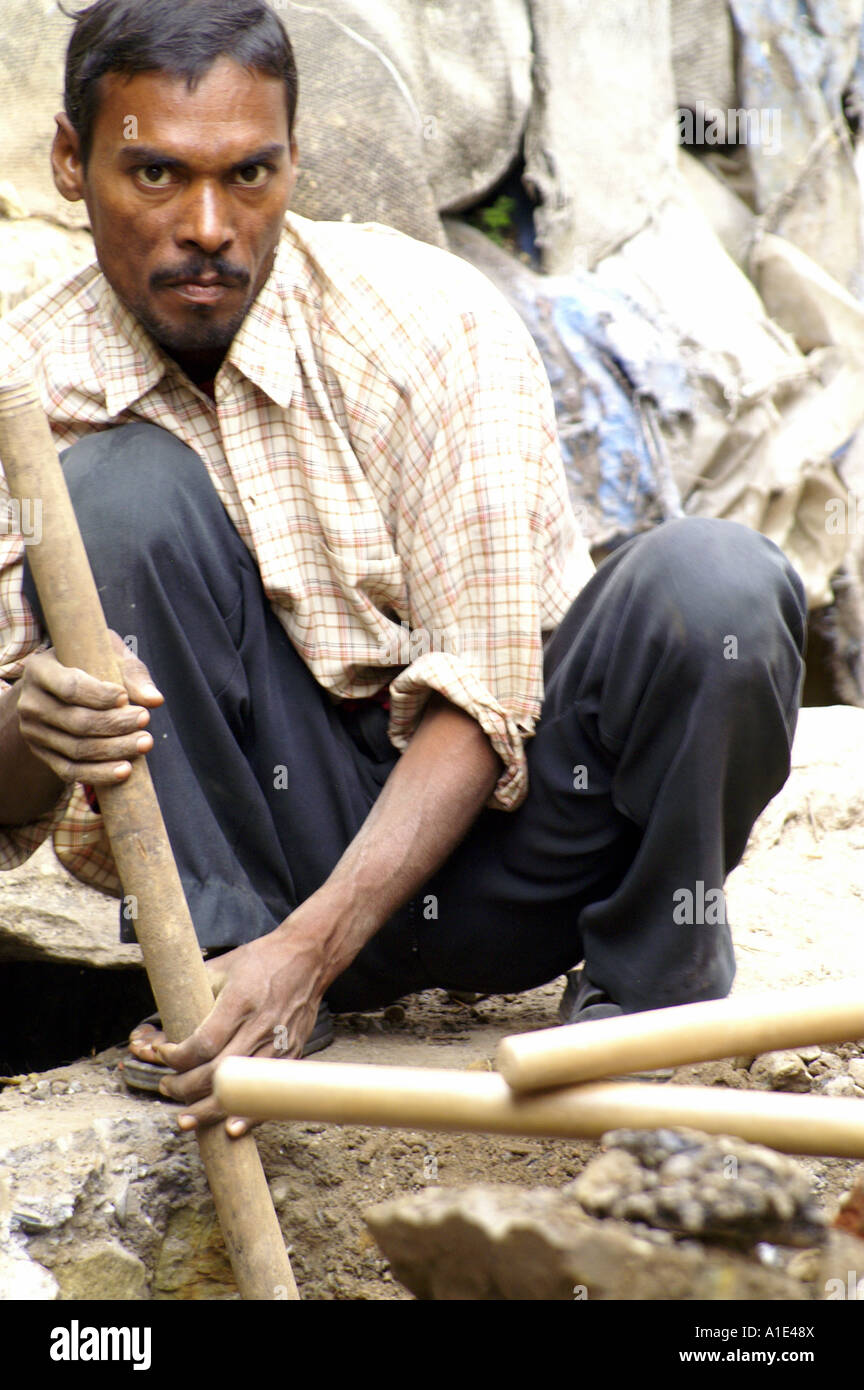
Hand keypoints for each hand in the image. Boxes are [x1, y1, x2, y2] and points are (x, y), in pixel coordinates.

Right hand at [16, 630, 162, 785]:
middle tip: (145, 719)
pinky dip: (99, 774)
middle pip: (76, 722)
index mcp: (40, 670)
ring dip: (114, 750)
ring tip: (145, 743)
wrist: (61, 684)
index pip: (69, 688)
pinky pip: (70, 771)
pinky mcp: (43, 754)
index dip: (100, 696)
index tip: (126, 698)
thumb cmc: (91, 662)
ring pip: (76, 749)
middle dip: (115, 725)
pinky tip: (125, 771)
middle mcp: (30, 703)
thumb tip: (155, 700)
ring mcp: (33, 732)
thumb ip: (132, 674)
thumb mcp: (109, 656)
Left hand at [128, 917, 327, 1136]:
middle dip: (184, 1087)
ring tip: (185, 1117)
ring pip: (241, 1090)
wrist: (307, 959)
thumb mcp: (221, 968)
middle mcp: (261, 1026)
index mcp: (241, 1001)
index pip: (203, 1044)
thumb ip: (191, 998)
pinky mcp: (291, 1056)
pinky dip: (249, 1116)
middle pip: (218, 1072)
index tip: (162, 1054)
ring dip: (209, 1109)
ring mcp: (279, 1044)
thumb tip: (158, 1030)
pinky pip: (268, 1094)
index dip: (177, 1057)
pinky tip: (229, 1129)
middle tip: (166, 1086)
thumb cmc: (260, 961)